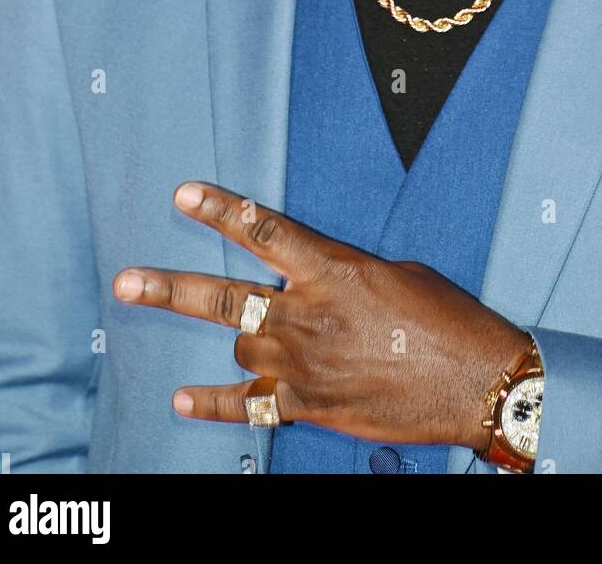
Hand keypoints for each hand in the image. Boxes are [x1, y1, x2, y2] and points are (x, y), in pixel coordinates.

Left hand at [112, 181, 530, 449]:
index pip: (262, 230)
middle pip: (221, 299)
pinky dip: (213, 404)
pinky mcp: (309, 405)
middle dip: (168, 289)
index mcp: (332, 269)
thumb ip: (343, 272)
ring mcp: (303, 364)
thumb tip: (319, 281)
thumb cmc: (446, 319)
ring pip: (239, 348)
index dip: (219, 209)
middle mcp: (307, 315)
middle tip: (126, 281)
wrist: (475, 381)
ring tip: (249, 338)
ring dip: (243, 340)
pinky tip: (183, 399)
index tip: (183, 195)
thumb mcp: (396, 273)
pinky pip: (247, 406)